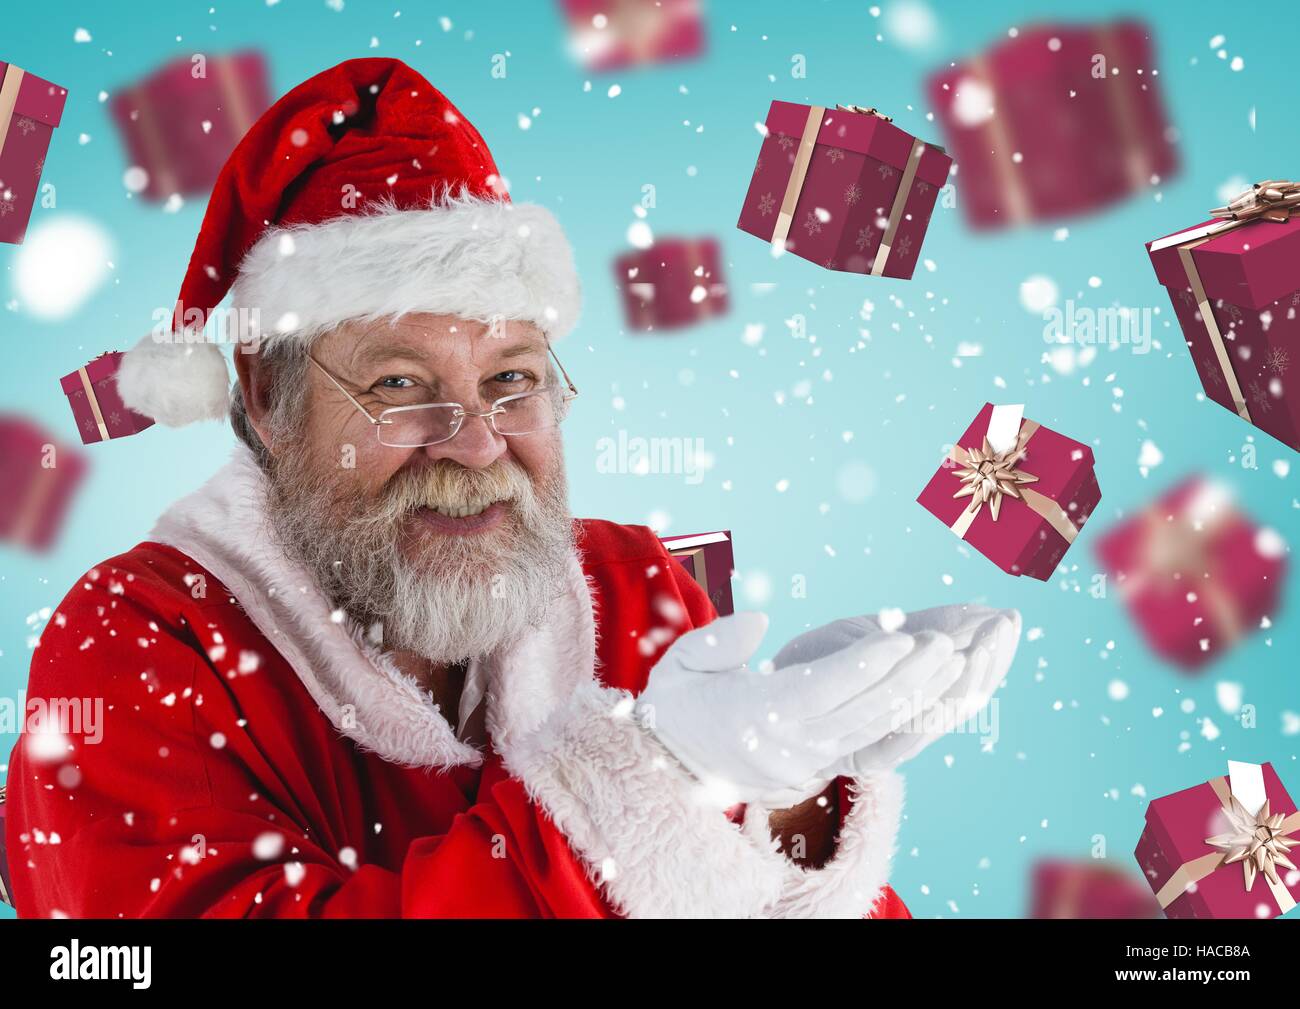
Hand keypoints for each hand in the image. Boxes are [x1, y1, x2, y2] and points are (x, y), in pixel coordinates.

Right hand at [636, 610, 983, 807]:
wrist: (665, 768)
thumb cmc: (673, 705)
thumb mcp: (679, 664)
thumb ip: (717, 642)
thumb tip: (760, 623)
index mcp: (753, 717)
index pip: (820, 690)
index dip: (863, 666)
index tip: (900, 640)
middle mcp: (788, 747)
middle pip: (860, 712)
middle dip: (907, 678)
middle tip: (945, 643)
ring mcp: (806, 763)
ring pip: (871, 730)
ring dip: (915, 697)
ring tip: (951, 661)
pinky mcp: (817, 769)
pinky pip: (868, 745)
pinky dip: (902, 718)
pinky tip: (930, 693)